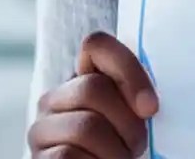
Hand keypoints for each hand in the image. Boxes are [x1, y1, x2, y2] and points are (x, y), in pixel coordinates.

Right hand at [27, 32, 158, 158]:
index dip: (127, 69)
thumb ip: (137, 102)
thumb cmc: (124, 156)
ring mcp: (43, 130)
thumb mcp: (135, 124)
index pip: (96, 45)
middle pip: (93, 88)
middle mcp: (56, 99)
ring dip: (116, 153)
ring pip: (85, 125)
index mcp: (84, 81)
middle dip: (128, 123)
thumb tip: (151, 101)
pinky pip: (68, 156)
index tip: (151, 107)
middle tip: (138, 147)